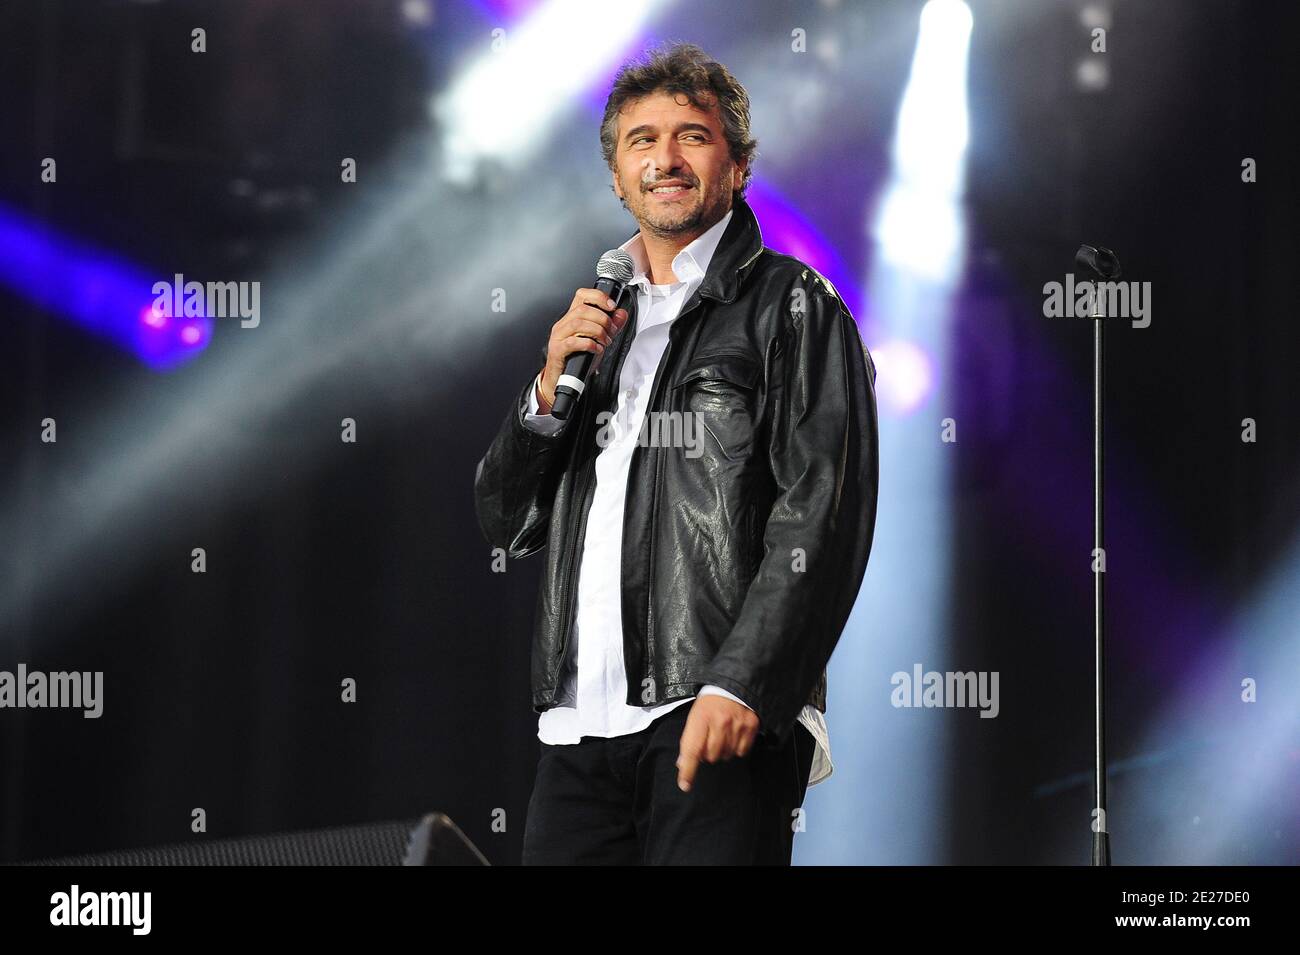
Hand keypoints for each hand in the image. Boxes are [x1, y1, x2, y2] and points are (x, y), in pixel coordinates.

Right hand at [537, 289, 628, 412]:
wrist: (562, 379)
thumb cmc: (577, 359)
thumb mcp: (598, 340)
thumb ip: (610, 327)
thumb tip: (621, 314)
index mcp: (572, 318)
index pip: (582, 295)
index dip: (598, 297)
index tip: (612, 306)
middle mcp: (563, 324)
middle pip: (583, 310)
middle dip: (603, 319)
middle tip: (611, 331)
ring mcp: (558, 336)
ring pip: (578, 323)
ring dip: (597, 331)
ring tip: (604, 341)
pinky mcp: (557, 350)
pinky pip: (573, 342)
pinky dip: (589, 344)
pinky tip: (597, 349)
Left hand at [675, 695, 760, 791]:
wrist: (732, 687)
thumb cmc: (710, 704)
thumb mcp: (694, 717)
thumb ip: (689, 740)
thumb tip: (682, 764)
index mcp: (701, 718)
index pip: (692, 750)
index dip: (688, 770)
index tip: (685, 784)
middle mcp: (720, 722)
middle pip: (711, 757)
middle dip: (708, 753)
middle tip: (710, 739)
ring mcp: (737, 725)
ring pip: (726, 756)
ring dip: (723, 750)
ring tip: (722, 734)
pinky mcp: (751, 727)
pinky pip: (742, 751)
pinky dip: (737, 748)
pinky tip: (734, 735)